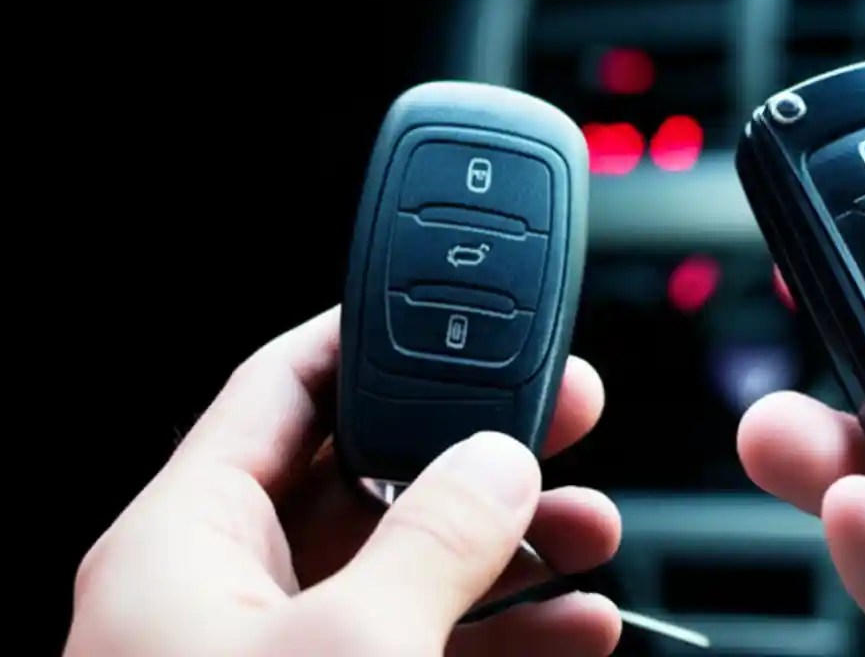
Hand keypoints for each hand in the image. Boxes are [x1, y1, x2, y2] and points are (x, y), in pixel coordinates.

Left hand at [64, 306, 621, 656]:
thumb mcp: (350, 650)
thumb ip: (433, 539)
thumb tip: (496, 460)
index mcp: (186, 546)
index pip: (282, 391)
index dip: (371, 341)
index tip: (462, 322)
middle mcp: (228, 598)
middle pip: (368, 479)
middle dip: (476, 454)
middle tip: (563, 423)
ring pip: (412, 571)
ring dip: (512, 552)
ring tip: (595, 535)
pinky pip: (429, 652)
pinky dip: (508, 640)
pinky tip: (577, 631)